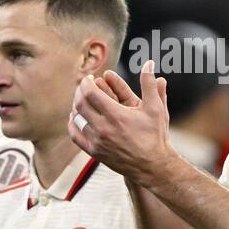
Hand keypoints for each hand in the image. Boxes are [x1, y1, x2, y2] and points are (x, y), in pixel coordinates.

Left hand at [69, 61, 173, 182]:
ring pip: (77, 118)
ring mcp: (97, 141)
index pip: (90, 93)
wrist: (152, 166)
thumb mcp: (155, 108)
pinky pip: (75, 135)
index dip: (86, 83)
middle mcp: (103, 128)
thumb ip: (149, 84)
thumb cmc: (155, 136)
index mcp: (116, 115)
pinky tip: (77, 117)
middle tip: (85, 86)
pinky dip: (73, 123)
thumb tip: (149, 63)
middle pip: (80, 103)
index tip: (90, 78)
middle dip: (80, 91)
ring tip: (82, 99)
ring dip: (76, 105)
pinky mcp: (94, 152)